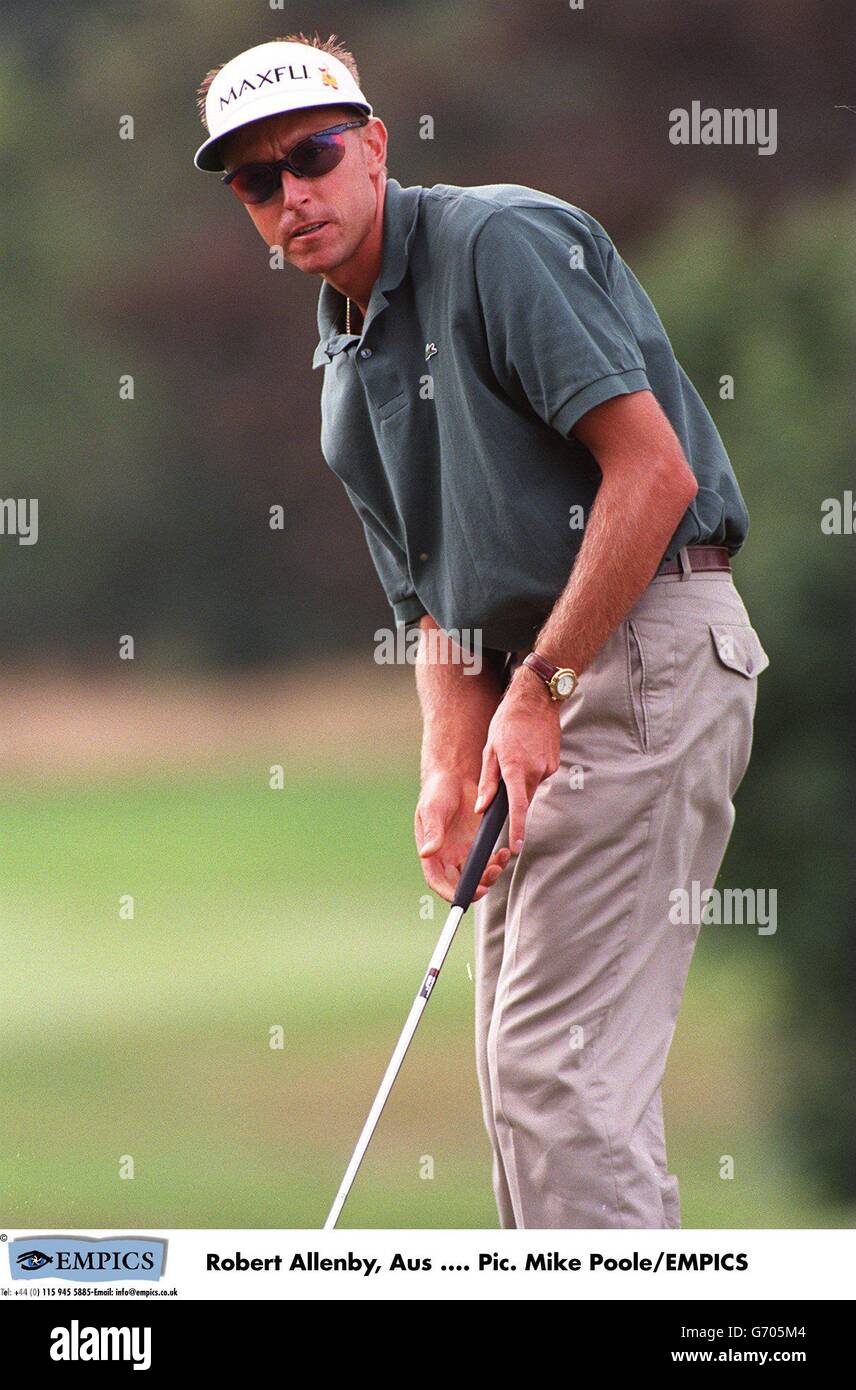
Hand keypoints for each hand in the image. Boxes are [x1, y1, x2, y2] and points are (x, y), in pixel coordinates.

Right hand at [415, 768, 512, 903]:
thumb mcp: (433, 809)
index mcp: (431, 852)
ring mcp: (463, 851)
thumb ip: (432, 832)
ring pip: (477, 874)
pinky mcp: (478, 843)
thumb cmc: (438, 790)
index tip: (465, 896)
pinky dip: (496, 861)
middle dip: (475, 887)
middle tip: (488, 881)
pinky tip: (503, 853)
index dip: (449, 892)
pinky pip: (488, 860)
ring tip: (499, 861)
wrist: (455, 774)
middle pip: (459, 882)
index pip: (437, 881)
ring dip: (489, 875)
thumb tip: (426, 852)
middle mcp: (446, 856)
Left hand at [474, 668, 560, 853]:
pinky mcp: (555, 764)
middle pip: (523, 797)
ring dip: (521, 778)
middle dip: (513, 794)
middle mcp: (535, 770)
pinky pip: (539, 775)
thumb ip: (488, 782)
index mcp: (515, 767)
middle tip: (505, 770)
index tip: (517, 845)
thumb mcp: (489, 749)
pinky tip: (528, 750)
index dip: (518, 828)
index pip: (518, 806)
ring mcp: (548, 767)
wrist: (536, 699)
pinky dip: (531, 769)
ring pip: (531, 786)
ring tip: (517, 751)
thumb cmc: (507, 721)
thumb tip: (482, 808)